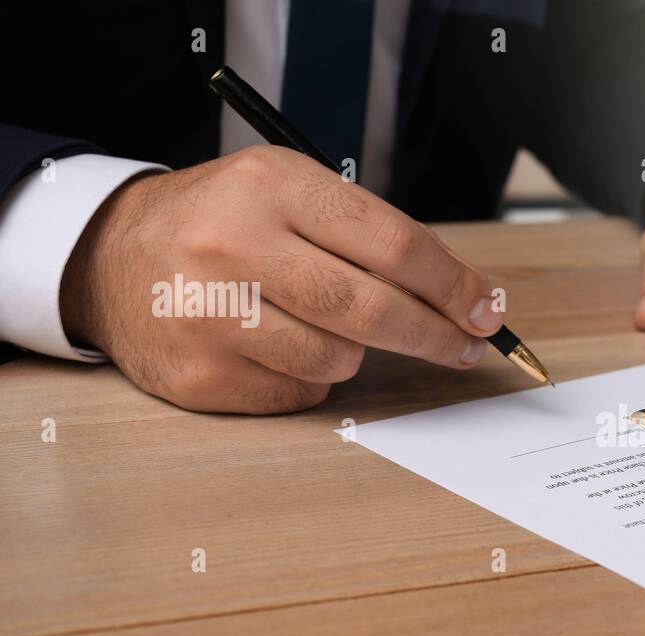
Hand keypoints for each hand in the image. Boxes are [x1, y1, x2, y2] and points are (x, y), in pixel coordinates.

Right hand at [60, 146, 500, 412]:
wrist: (110, 257)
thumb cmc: (222, 224)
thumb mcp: (287, 195)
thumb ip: (369, 235)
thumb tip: (466, 297)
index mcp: (271, 185)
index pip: (394, 244)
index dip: (454, 286)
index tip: (486, 310)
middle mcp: (234, 244)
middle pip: (373, 309)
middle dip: (434, 335)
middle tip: (462, 347)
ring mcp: (210, 314)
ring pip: (339, 359)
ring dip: (351, 352)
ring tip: (315, 323)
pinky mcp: (199, 374)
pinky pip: (298, 394)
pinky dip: (307, 379)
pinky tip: (274, 348)